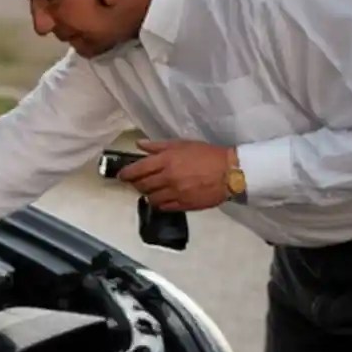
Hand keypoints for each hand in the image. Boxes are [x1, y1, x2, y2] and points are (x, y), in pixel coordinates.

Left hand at [117, 139, 234, 210]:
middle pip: (142, 185)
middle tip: (136, 182)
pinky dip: (160, 203)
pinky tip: (162, 198)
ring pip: (151, 198)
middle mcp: (167, 178)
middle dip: (136, 184)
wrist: (231, 172)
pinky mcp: (183, 205)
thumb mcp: (182, 144)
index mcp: (166, 161)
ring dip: (147, 194)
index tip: (121, 175)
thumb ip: (158, 146)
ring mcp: (175, 193)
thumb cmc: (207, 155)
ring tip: (151, 190)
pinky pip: (164, 207)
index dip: (126, 174)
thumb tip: (139, 145)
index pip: (137, 170)